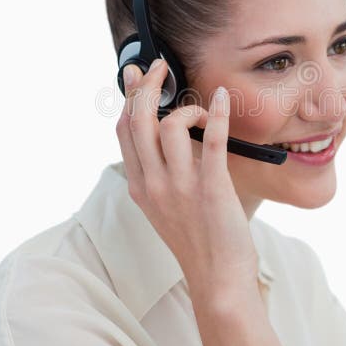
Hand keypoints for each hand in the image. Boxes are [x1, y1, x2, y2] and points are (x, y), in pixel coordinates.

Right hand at [116, 58, 258, 300]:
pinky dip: (216, 114)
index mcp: (140, 186)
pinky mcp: (211, 189)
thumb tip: (165, 134)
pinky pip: (213, 142)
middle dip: (147, 86)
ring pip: (168, 127)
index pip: (124, 131)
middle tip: (160, 67)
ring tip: (201, 114)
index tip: (135, 75)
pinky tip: (221, 98)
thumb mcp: (162, 207)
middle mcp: (154, 184)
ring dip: (186, 110)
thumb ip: (158, 174)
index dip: (128, 97)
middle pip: (139, 121)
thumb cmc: (197, 240)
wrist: (217, 279)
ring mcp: (180, 187)